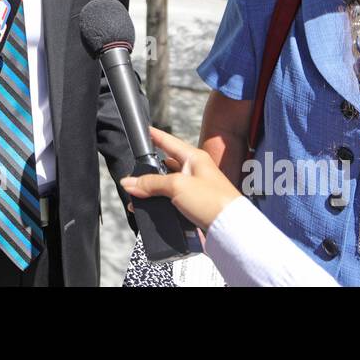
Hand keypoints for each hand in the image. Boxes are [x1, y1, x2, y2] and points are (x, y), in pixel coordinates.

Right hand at [120, 127, 242, 230]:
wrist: (230, 229)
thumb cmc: (212, 200)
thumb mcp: (177, 186)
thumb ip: (151, 183)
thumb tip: (129, 182)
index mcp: (194, 158)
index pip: (169, 141)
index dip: (155, 136)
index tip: (144, 130)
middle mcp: (195, 171)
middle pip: (166, 165)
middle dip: (149, 170)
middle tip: (133, 175)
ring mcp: (195, 188)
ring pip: (168, 185)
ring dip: (153, 190)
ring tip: (138, 195)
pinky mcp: (194, 205)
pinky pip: (173, 200)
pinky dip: (161, 203)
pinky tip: (152, 208)